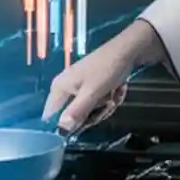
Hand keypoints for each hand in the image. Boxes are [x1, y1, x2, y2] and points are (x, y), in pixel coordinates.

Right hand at [41, 19, 164, 130]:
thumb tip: (61, 129)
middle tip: (106, 105)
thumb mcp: (92, 92)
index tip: (80, 128)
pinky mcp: (93, 85)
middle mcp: (66, 87)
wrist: (129, 50)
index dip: (63, 126)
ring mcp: (80, 86)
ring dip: (105, 106)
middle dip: (93, 114)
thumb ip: (77, 111)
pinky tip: (117, 90)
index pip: (50, 116)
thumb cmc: (107, 69)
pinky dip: (110, 99)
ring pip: (89, 110)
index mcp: (60, 87)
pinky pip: (98, 102)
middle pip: (74, 116)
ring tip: (114, 95)